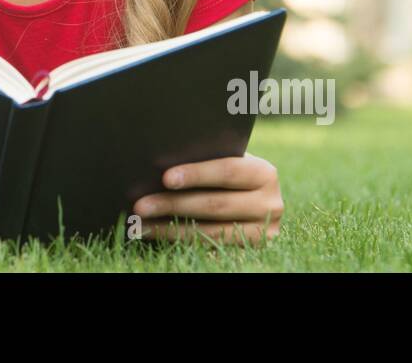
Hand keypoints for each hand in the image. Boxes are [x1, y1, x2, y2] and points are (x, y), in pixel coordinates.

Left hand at [131, 152, 282, 245]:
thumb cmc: (229, 172)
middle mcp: (271, 205)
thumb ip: (208, 158)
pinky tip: (155, 233)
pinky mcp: (251, 252)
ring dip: (169, 228)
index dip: (196, 174)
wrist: (253, 198)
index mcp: (265, 174)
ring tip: (141, 223)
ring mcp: (263, 233)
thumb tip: (160, 162)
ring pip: (209, 233)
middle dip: (173, 204)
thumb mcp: (228, 161)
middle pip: (215, 205)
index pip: (227, 171)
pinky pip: (210, 248)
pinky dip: (179, 240)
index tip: (166, 178)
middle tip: (140, 205)